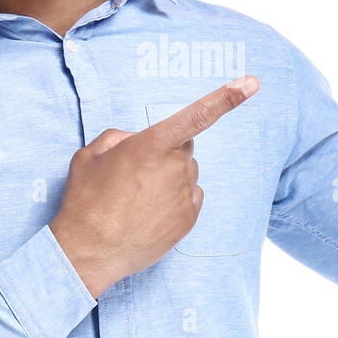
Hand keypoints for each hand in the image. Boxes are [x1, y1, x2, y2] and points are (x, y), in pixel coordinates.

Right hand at [49, 75, 260, 297]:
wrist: (88, 253)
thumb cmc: (85, 201)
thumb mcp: (90, 155)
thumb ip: (119, 137)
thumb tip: (138, 140)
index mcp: (151, 145)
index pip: (197, 115)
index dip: (227, 97)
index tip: (252, 83)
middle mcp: (175, 168)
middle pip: (185, 147)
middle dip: (167, 153)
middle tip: (136, 174)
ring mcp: (185, 195)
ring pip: (187, 174)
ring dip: (169, 178)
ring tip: (136, 199)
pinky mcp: (189, 219)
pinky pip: (190, 197)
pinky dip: (175, 200)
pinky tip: (148, 213)